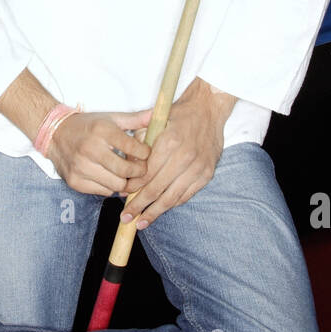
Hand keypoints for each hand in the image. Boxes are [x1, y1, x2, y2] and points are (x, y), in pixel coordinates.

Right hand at [48, 108, 153, 195]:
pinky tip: (109, 177)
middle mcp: (90, 149)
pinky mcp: (75, 181)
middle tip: (140, 169)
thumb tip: (157, 114)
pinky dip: (110, 187)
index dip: (145, 154)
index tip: (145, 154)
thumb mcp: (110, 118)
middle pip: (126, 171)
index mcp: (102, 131)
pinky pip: (102, 192)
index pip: (134, 148)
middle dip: (138, 172)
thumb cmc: (87, 126)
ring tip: (126, 174)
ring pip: (116, 186)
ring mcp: (81, 167)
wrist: (55, 134)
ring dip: (125, 182)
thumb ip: (135, 119)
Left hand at [119, 79, 236, 229]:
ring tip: (141, 222)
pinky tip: (160, 210)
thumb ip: (139, 142)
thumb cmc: (178, 114)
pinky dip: (172, 204)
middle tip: (126, 218)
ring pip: (172, 197)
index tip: (122, 198)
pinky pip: (186, 195)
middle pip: (157, 189)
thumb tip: (126, 166)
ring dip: (155, 212)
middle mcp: (184, 157)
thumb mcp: (155, 122)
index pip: (146, 174)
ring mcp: (197, 167)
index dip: (133, 189)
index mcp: (169, 142)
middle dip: (139, 206)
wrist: (208, 109)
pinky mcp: (206, 174)